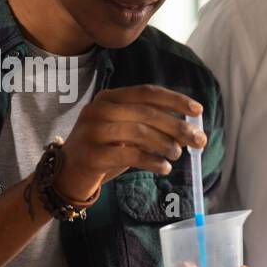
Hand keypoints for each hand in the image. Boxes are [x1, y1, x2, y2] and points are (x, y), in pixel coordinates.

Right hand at [52, 85, 205, 202]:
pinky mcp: (93, 155)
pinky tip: (163, 168)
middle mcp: (99, 109)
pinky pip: (131, 155)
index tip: (198, 110)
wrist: (67, 174)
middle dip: (178, 126)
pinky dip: (152, 161)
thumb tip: (188, 129)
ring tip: (177, 155)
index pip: (147, 93)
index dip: (175, 100)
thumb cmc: (103, 150)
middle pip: (147, 113)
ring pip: (140, 133)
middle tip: (199, 140)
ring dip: (166, 144)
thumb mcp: (124, 131)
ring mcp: (93, 131)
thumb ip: (149, 125)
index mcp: (109, 98)